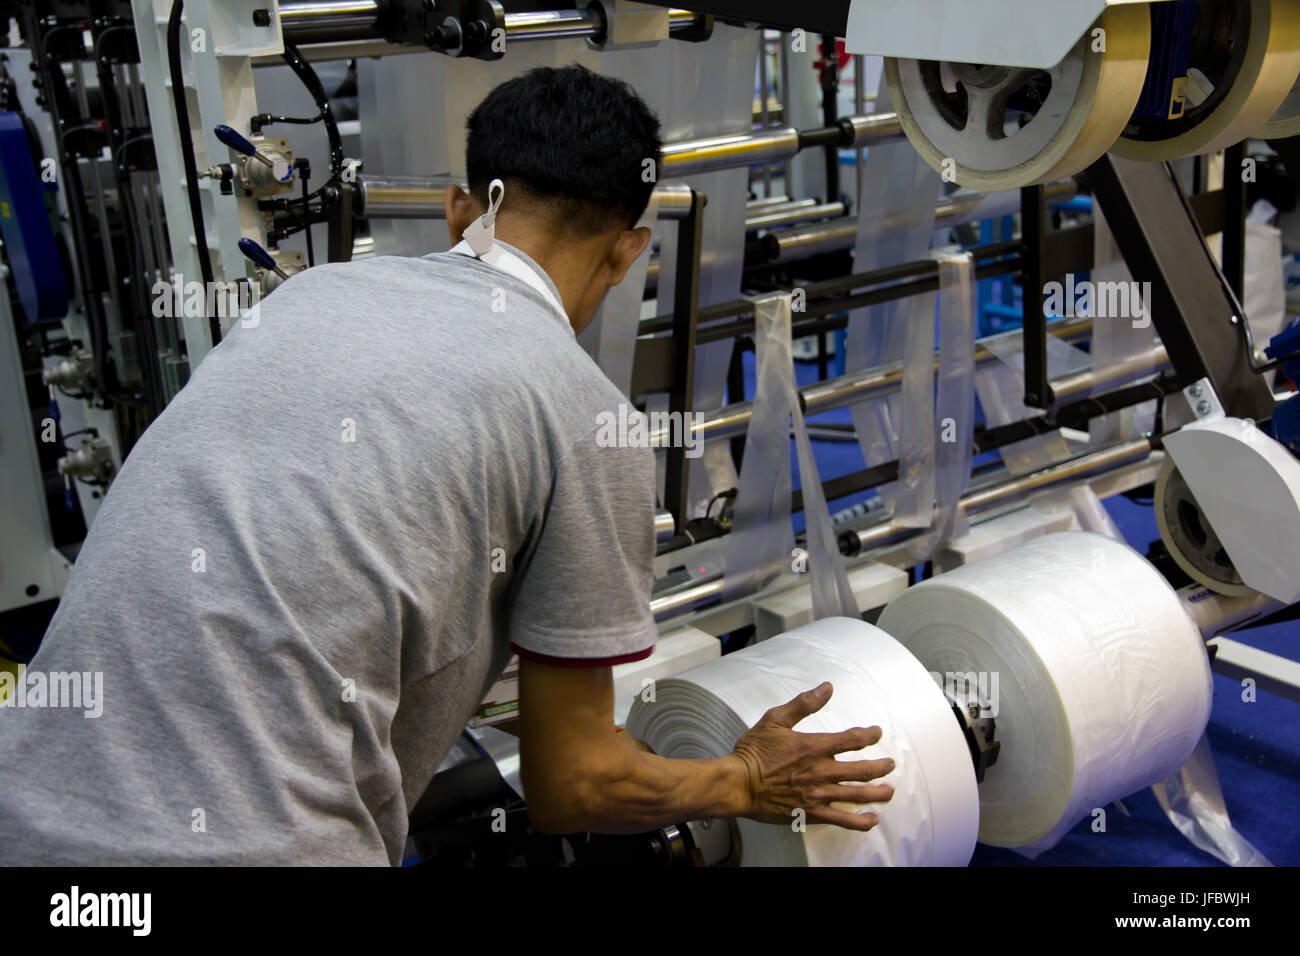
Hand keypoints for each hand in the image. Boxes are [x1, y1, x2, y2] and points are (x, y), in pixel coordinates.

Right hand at [728, 682, 893, 831]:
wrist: (738, 784)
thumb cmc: (753, 752)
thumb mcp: (775, 719)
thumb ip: (803, 704)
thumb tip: (826, 688)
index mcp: (814, 746)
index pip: (852, 739)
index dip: (869, 735)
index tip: (876, 733)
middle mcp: (822, 771)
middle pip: (863, 769)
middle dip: (881, 766)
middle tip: (889, 764)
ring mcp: (819, 794)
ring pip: (858, 794)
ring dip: (878, 793)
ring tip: (888, 791)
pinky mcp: (812, 813)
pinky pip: (842, 820)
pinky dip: (860, 821)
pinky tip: (871, 820)